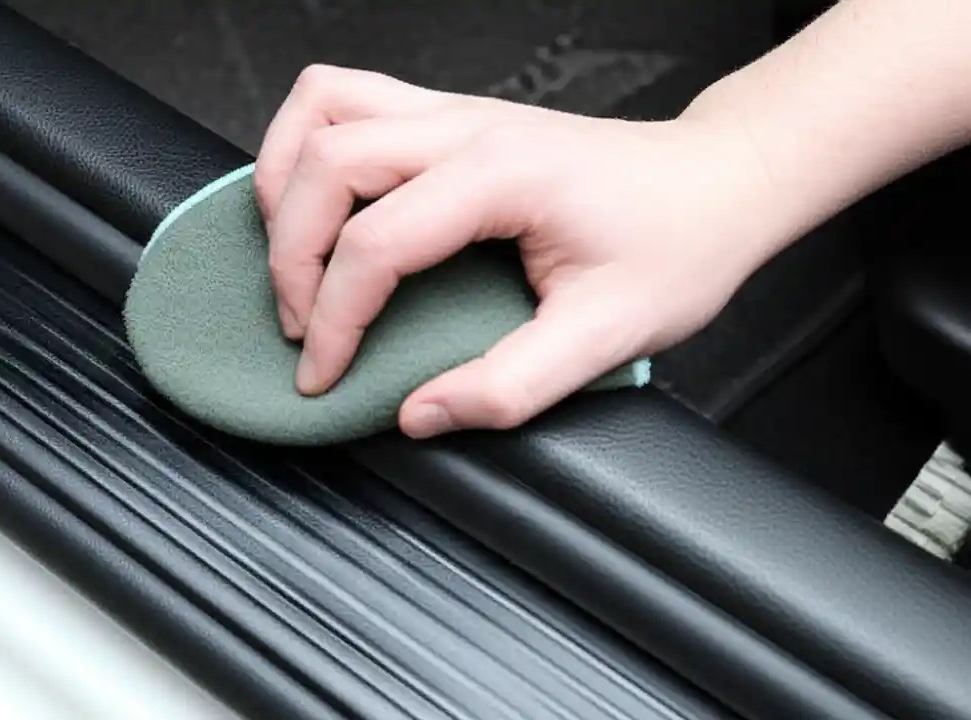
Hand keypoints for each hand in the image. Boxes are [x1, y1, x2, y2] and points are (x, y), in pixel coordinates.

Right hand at [256, 64, 785, 438]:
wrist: (717, 181)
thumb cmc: (677, 241)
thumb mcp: (610, 334)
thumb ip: (511, 384)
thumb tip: (420, 413)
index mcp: (504, 175)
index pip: (376, 242)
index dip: (334, 320)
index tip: (323, 375)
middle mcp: (466, 127)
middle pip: (325, 164)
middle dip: (291, 256)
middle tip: (304, 326)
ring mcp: (452, 111)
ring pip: (320, 110)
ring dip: (283, 183)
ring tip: (290, 256)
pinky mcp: (446, 116)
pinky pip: (343, 101)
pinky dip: (306, 148)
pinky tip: (317, 204)